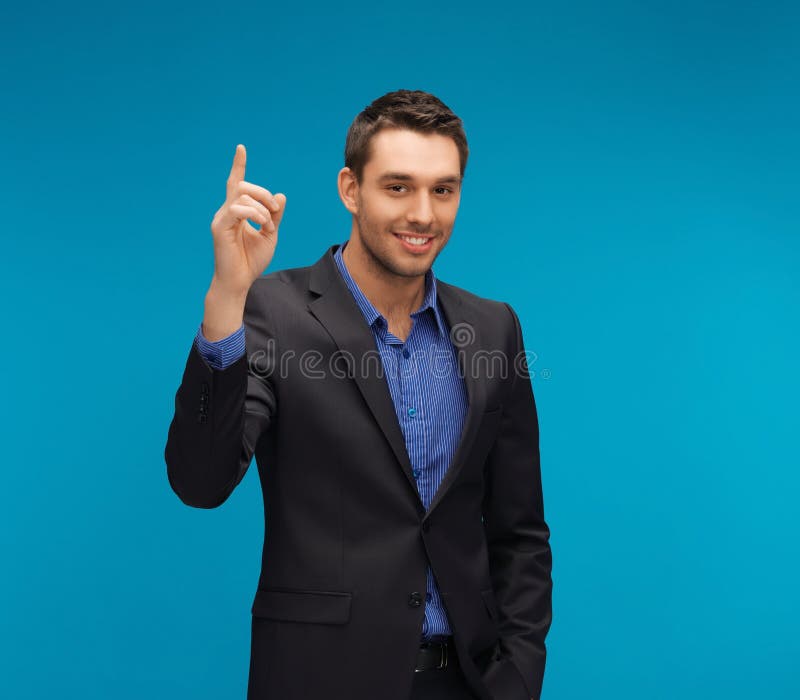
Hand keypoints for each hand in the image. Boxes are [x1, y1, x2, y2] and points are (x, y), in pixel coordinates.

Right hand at [209, 144, 286, 297]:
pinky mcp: (220, 227)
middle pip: (243, 186)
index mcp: (237, 212)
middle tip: (274, 210)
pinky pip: (237, 209)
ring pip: (242, 197)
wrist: (240, 281)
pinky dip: (254, 214)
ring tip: (269, 225)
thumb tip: (280, 196)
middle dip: (263, 193)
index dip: (238, 166)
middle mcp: (226, 212)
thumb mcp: (270, 235)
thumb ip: (274, 216)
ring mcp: (222, 219)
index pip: (236, 184)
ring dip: (262, 208)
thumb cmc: (252, 261)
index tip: (241, 148)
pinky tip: (262, 225)